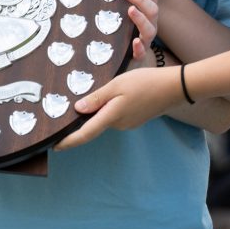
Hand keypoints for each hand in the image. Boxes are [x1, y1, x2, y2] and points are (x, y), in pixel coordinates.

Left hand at [55, 66, 182, 149]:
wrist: (174, 87)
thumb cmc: (146, 83)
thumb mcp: (117, 84)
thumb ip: (97, 98)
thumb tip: (78, 109)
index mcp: (112, 116)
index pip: (85, 133)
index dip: (68, 141)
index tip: (54, 145)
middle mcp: (119, 124)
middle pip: (94, 125)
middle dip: (81, 120)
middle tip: (65, 111)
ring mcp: (128, 123)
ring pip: (105, 118)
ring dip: (97, 111)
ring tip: (89, 98)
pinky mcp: (135, 118)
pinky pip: (115, 115)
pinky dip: (108, 109)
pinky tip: (110, 96)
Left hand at [121, 0, 157, 62]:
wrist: (127, 61)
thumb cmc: (129, 32)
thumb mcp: (133, 12)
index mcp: (149, 12)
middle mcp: (150, 25)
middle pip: (153, 9)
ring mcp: (146, 41)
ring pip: (150, 30)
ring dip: (141, 19)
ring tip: (130, 10)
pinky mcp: (138, 56)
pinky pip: (142, 52)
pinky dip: (140, 47)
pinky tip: (134, 42)